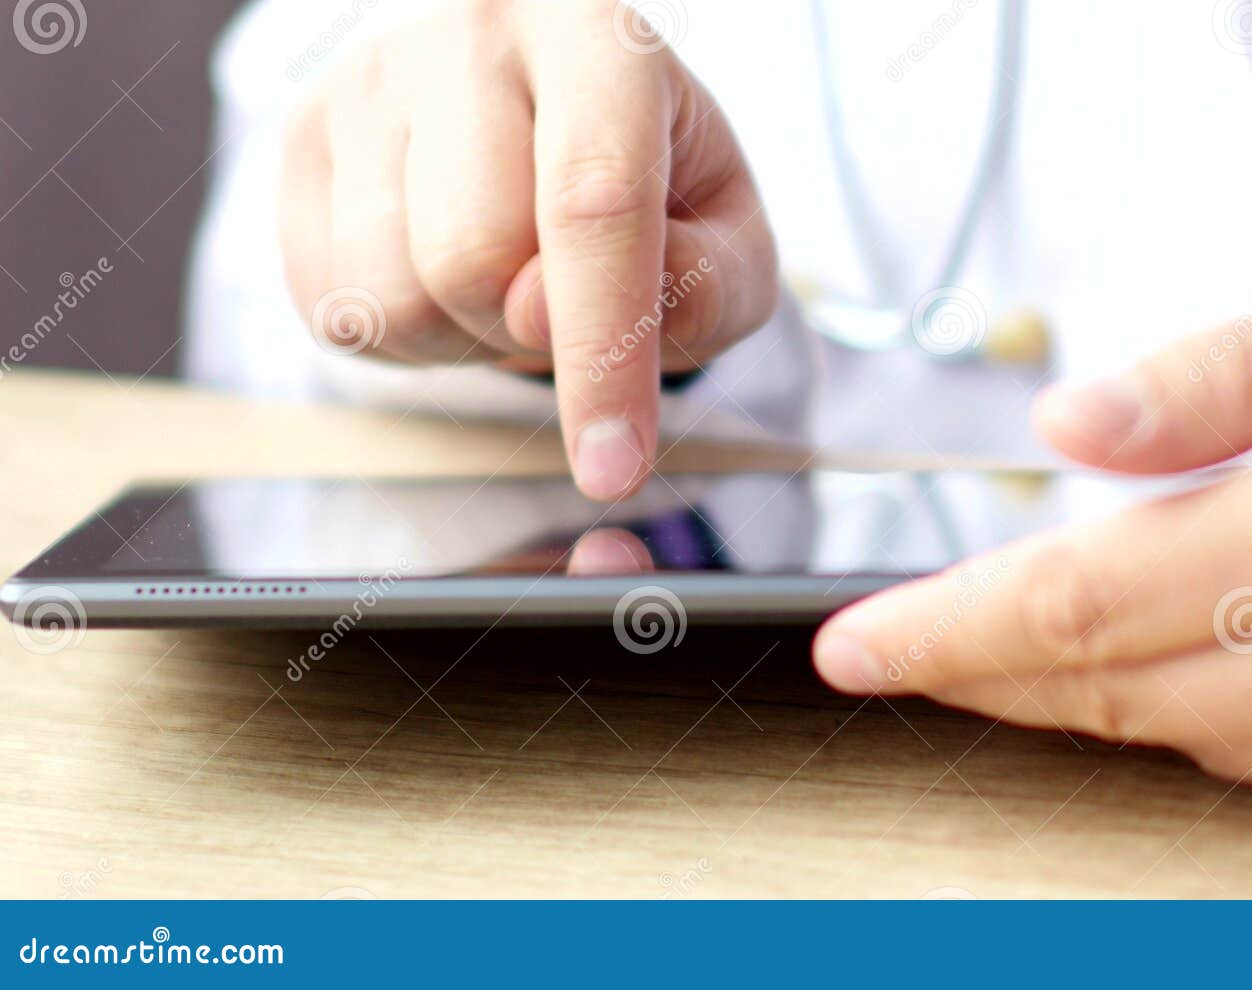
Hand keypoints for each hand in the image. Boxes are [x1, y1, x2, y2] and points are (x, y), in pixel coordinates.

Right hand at [279, 0, 777, 499]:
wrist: (552, 107)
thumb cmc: (657, 181)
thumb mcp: (724, 238)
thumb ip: (693, 286)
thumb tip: (551, 314)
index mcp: (595, 34)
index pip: (594, 204)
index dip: (603, 354)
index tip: (614, 469)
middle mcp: (469, 32)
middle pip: (473, 257)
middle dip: (528, 330)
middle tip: (562, 296)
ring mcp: (367, 80)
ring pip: (391, 292)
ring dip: (462, 335)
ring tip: (505, 279)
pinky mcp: (302, 138)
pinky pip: (333, 307)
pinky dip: (406, 334)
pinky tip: (444, 276)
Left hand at [813, 258, 1251, 845]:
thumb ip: (1220, 372)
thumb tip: (1068, 431)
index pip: (1077, 602)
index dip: (947, 631)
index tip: (858, 648)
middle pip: (1105, 687)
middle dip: (983, 668)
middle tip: (899, 647)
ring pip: (1175, 733)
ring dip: (1085, 684)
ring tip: (1041, 625)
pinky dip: (1198, 711)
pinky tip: (1199, 650)